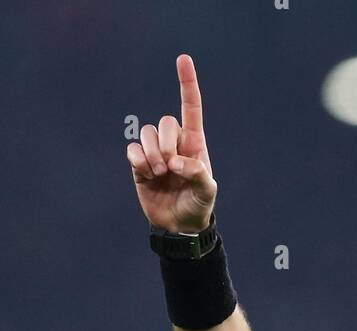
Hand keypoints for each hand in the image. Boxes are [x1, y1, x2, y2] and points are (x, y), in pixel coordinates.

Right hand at [126, 53, 216, 232]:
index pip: (190, 108)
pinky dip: (138, 160)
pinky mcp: (140, 165)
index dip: (187, 83)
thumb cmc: (197, 206)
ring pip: (146, 133)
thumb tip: (177, 162)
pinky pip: (132, 149)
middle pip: (164, 122)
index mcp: (194, 144)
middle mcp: (173, 143)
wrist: (179, 226)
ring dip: (152, 154)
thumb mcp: (207, 192)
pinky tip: (146, 175)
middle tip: (171, 169)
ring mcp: (155, 153)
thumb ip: (198, 173)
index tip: (183, 59)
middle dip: (166, 144)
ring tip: (160, 174)